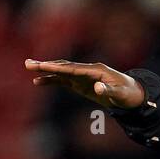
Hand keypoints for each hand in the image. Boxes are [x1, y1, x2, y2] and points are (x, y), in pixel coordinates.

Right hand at [23, 58, 144, 109]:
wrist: (131, 94)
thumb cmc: (127, 93)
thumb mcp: (120, 94)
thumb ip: (108, 91)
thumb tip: (97, 88)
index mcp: (96, 70)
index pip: (73, 69)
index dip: (58, 68)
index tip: (44, 66)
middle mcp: (87, 70)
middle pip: (64, 66)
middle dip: (46, 65)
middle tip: (28, 64)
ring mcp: (82, 76)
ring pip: (61, 71)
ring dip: (45, 70)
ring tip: (28, 67)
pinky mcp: (80, 83)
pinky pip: (63, 81)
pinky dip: (51, 80)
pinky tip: (38, 82)